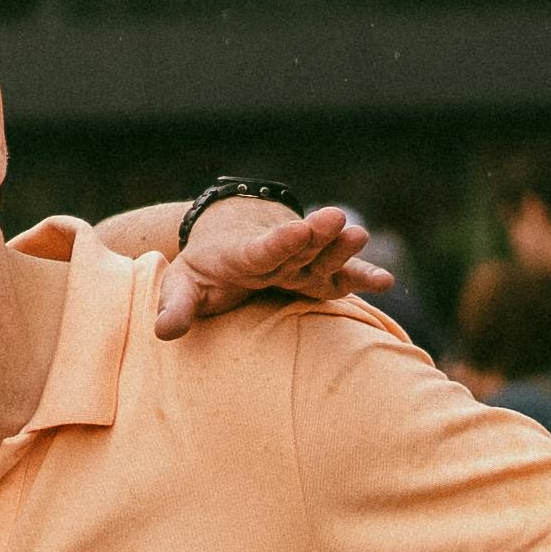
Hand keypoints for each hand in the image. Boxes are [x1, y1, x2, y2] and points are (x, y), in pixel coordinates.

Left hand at [156, 201, 384, 337]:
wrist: (228, 237)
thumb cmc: (203, 267)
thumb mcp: (182, 285)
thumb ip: (175, 308)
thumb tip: (165, 332)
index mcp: (242, 255)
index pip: (263, 248)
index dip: (280, 241)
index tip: (296, 229)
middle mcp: (276, 255)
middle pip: (301, 247)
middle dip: (318, 235)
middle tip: (338, 219)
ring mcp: (299, 264)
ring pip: (323, 256)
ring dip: (341, 248)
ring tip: (360, 236)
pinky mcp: (314, 274)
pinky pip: (340, 277)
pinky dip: (361, 277)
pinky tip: (385, 281)